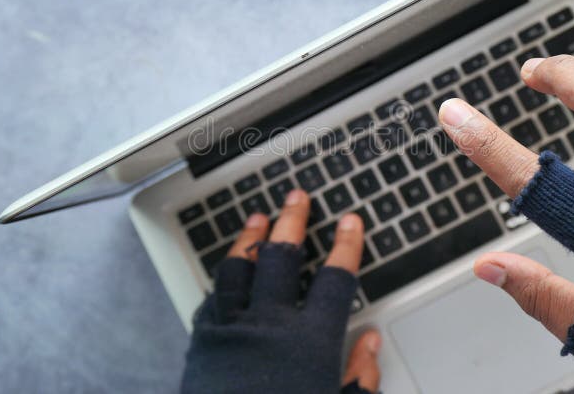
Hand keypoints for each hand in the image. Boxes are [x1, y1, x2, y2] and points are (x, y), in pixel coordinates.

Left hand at [181, 189, 380, 393]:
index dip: (346, 246)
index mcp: (309, 343)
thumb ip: (360, 379)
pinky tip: (229, 268)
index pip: (335, 280)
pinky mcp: (203, 343)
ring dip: (250, 237)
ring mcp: (232, 331)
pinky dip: (224, 276)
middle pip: (282, 257)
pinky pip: (214, 296)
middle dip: (293, 221)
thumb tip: (370, 345)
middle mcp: (269, 326)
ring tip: (257, 216)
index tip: (350, 222)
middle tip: (297, 197)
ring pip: (240, 267)